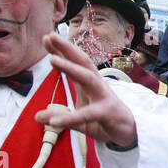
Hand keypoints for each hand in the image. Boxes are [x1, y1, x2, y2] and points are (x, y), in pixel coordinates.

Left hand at [37, 33, 137, 148]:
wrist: (130, 132)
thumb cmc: (105, 119)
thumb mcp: (79, 117)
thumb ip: (60, 114)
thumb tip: (37, 116)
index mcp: (89, 83)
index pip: (75, 63)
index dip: (62, 50)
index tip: (46, 38)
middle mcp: (97, 85)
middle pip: (83, 62)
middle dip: (67, 48)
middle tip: (50, 35)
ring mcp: (103, 97)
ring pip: (87, 78)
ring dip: (70, 67)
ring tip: (52, 59)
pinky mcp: (107, 113)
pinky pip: (87, 114)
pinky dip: (70, 117)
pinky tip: (55, 120)